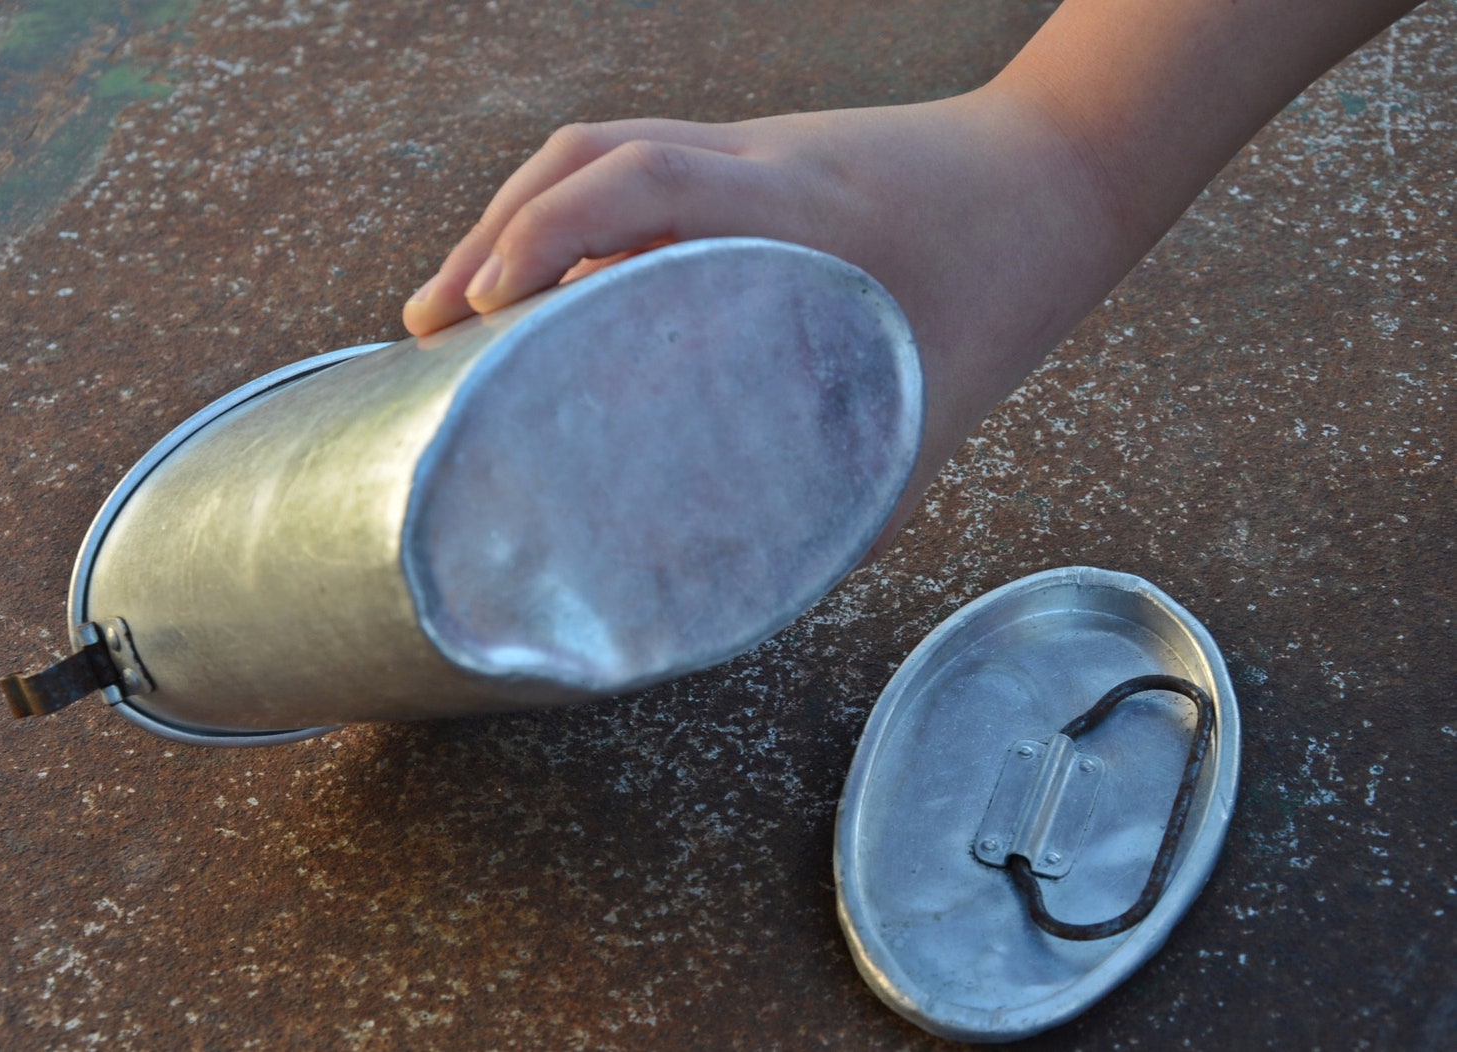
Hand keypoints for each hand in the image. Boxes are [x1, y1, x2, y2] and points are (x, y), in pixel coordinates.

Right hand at [403, 91, 1128, 559]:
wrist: (1060, 175)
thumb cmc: (1004, 287)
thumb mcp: (931, 410)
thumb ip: (851, 499)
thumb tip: (757, 594)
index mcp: (793, 209)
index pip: (634, 182)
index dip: (536, 237)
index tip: (473, 312)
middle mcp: (754, 160)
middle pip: (586, 157)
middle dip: (487, 234)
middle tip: (426, 327)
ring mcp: (748, 147)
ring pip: (598, 148)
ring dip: (514, 214)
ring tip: (459, 299)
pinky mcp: (752, 155)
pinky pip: (635, 160)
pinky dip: (568, 208)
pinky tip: (548, 271)